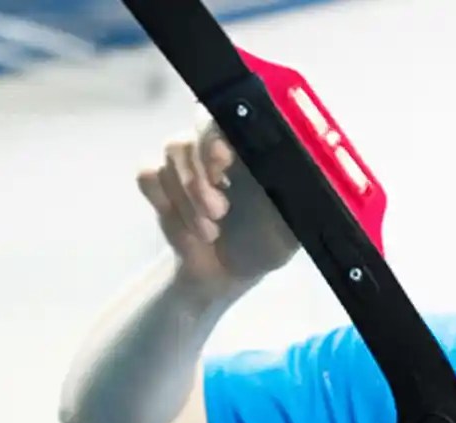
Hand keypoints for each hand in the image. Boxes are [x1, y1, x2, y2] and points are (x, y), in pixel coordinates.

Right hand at [135, 120, 298, 294]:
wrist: (229, 274)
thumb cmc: (266, 243)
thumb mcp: (294, 223)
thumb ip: (301, 194)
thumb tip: (307, 170)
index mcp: (250, 148)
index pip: (226, 116)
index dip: (216, 135)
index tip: (224, 163)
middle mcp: (216, 147)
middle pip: (192, 133)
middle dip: (200, 180)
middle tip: (220, 213)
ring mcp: (185, 163)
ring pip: (170, 153)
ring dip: (186, 201)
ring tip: (210, 232)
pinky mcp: (161, 184)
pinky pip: (148, 174)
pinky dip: (164, 202)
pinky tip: (185, 227)